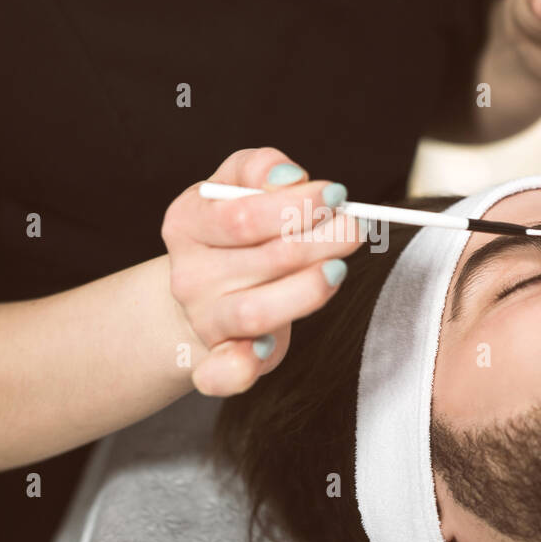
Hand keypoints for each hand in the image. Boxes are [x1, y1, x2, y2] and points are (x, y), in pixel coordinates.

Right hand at [161, 147, 361, 396]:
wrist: (203, 293)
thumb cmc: (231, 234)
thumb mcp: (235, 186)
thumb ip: (259, 168)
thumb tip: (290, 175)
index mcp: (187, 224)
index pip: (241, 215)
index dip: (296, 204)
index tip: (336, 194)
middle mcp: (189, 275)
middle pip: (262, 260)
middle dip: (319, 241)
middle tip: (353, 228)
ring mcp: (203, 320)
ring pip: (257, 311)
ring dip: (307, 290)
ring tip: (338, 269)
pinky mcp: (219, 361)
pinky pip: (222, 373)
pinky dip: (241, 368)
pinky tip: (265, 348)